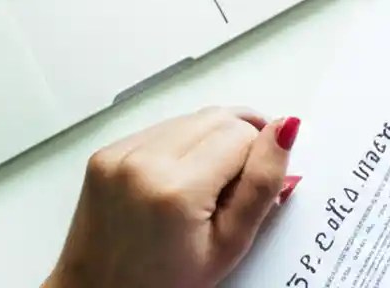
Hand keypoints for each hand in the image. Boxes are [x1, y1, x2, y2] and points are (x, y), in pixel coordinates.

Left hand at [44, 107, 302, 287]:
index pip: (242, 133)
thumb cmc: (163, 284)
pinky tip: (175, 184)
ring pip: (191, 119)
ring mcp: (118, 154)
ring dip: (206, 144)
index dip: (255, 161)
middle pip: (217, 117)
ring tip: (200, 192)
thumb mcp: (229, 245)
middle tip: (229, 192)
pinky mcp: (105, 152)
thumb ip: (262, 184)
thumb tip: (284, 129)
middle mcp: (142, 162)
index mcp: (175, 190)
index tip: (244, 194)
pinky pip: (161, 129)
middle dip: (235, 146)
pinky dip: (178, 148)